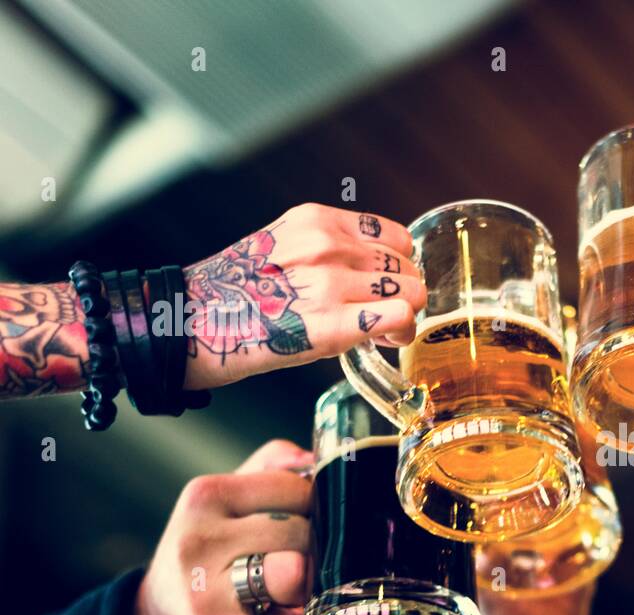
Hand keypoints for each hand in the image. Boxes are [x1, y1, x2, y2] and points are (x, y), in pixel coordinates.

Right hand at [131, 440, 313, 614]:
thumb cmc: (206, 557)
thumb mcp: (223, 502)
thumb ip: (269, 468)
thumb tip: (312, 457)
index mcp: (207, 495)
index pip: (296, 488)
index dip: (317, 510)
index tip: (310, 527)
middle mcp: (200, 539)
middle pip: (300, 533)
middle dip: (314, 554)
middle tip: (303, 571)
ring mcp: (206, 591)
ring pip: (295, 575)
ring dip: (310, 594)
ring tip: (298, 602)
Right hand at [182, 204, 425, 389]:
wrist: (189, 323)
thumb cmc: (234, 294)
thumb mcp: (283, 248)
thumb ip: (329, 251)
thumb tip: (376, 275)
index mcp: (317, 221)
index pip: (396, 238)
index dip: (399, 267)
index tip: (384, 288)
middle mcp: (326, 245)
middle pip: (408, 267)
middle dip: (405, 295)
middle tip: (383, 318)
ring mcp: (328, 282)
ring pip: (412, 292)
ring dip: (406, 317)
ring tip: (382, 332)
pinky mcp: (329, 324)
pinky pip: (398, 317)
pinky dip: (401, 332)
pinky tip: (383, 342)